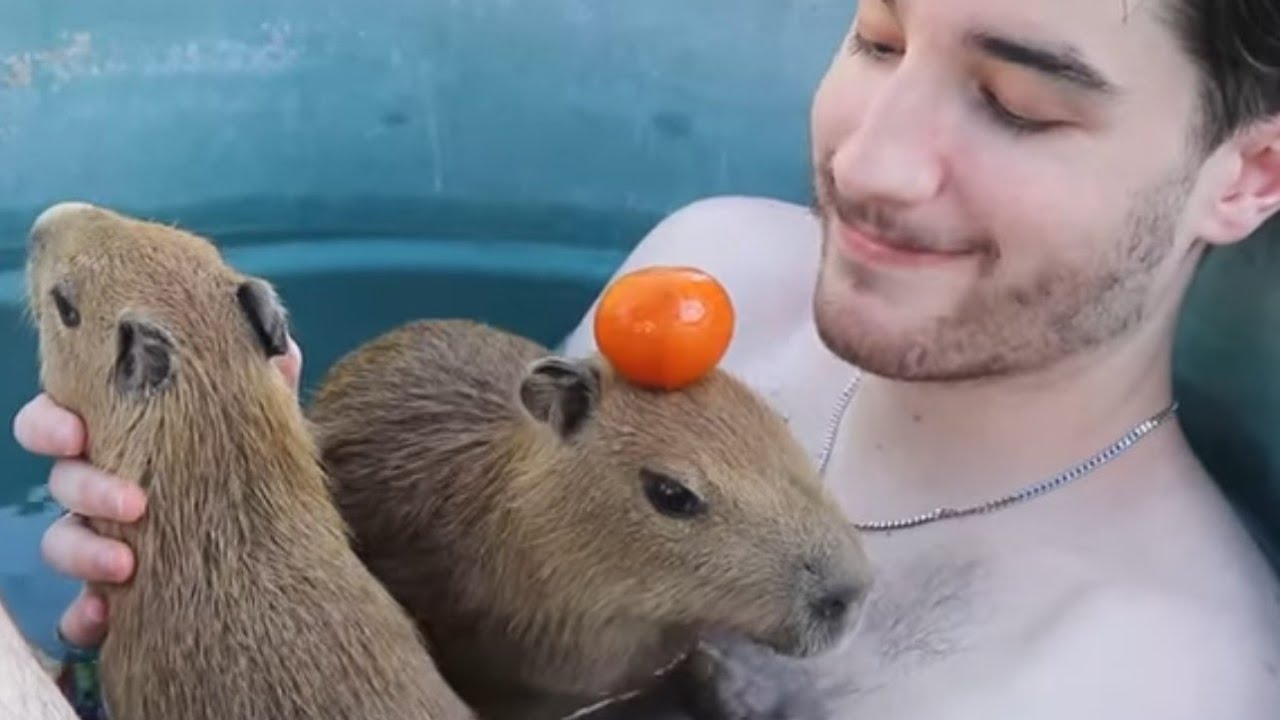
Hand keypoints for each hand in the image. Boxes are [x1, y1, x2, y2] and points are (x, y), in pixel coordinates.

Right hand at [11, 336, 303, 648]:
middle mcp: (97, 482)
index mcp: (117, 431)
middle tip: (135, 504)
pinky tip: (104, 621)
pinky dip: (85, 616)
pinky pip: (81, 609)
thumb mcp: (259, 416)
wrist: (279, 518)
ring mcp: (99, 536)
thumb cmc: (249, 452)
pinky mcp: (114, 588)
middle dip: (87, 491)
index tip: (76, 433)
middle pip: (61, 481)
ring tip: (128, 568)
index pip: (55, 418)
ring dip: (84, 554)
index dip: (51, 423)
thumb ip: (264, 383)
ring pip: (63, 544)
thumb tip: (283, 353)